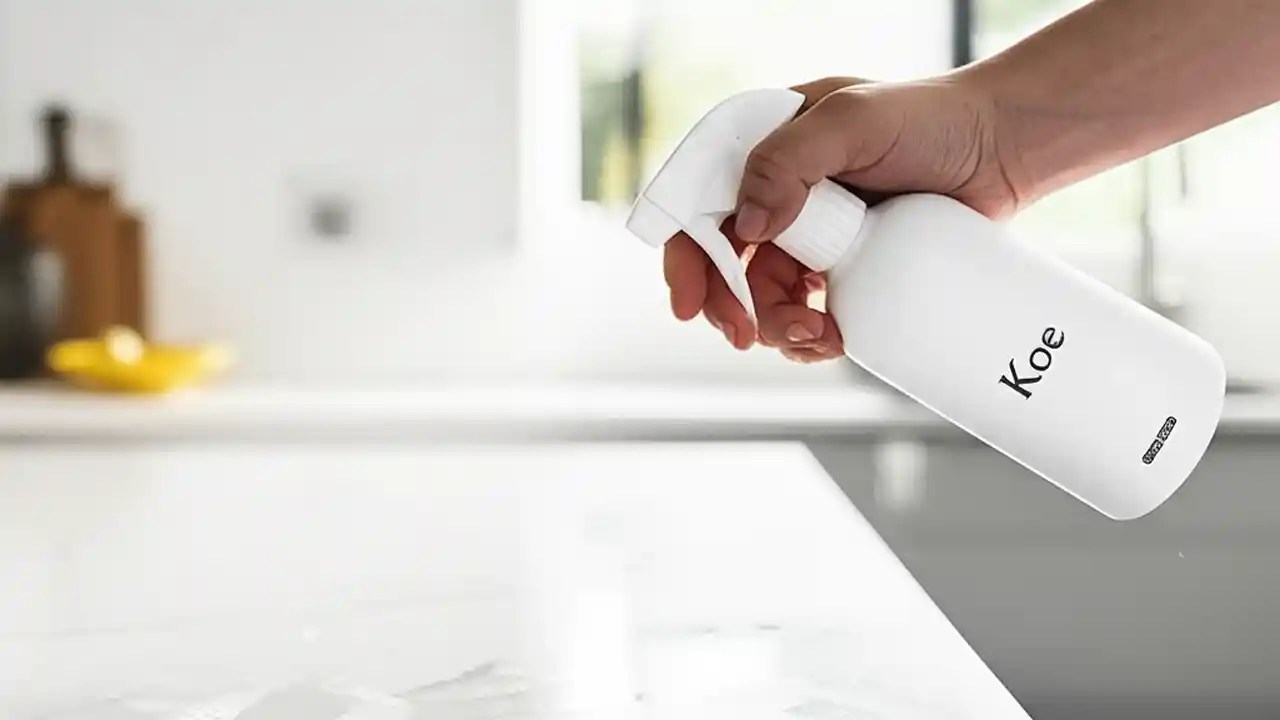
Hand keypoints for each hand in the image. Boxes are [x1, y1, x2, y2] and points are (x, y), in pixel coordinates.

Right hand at [663, 74, 1020, 361]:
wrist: (1005, 148)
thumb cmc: (934, 118)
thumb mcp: (854, 121)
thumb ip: (790, 160)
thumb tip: (747, 228)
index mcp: (763, 150)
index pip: (700, 207)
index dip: (686, 260)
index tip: (691, 307)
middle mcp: (779, 193)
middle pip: (726, 264)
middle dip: (734, 308)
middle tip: (753, 339)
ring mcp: (812, 233)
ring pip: (767, 297)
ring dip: (777, 328)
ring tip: (817, 336)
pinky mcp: (848, 267)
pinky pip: (811, 311)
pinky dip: (811, 335)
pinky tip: (832, 339)